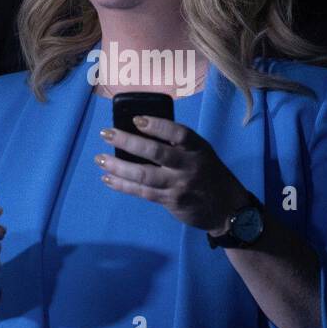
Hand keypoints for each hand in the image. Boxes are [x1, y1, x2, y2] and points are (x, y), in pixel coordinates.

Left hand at [96, 115, 249, 231]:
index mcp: (197, 148)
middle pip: (156, 152)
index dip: (157, 125)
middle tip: (106, 134)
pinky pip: (143, 192)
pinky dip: (123, 185)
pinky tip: (108, 178)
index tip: (136, 120)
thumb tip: (139, 131)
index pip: (178, 132)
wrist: (227, 208)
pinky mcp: (171, 201)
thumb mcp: (200, 152)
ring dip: (118, 167)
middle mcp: (188, 165)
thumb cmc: (208, 172)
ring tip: (99, 159)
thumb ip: (178, 143)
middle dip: (128, 142)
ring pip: (144, 175)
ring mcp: (179, 185)